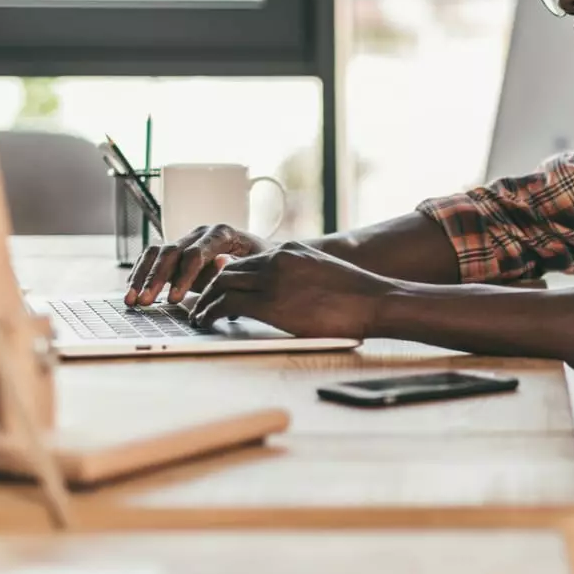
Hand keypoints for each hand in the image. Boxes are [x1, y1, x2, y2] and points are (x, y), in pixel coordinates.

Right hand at [126, 224, 267, 306]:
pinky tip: (132, 290)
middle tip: (146, 302)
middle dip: (157, 279)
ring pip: (157, 253)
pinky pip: (153, 257)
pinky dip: (141, 273)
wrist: (262, 255)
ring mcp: (187, 240)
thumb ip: (237, 269)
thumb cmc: (262, 263)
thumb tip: (220, 267)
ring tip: (132, 300)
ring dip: (142, 277)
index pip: (196, 254)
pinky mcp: (178, 251)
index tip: (175, 299)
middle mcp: (200, 234)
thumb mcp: (257, 266)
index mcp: (222, 234)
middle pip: (172, 253)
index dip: (183, 277)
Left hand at [188, 241, 390, 338]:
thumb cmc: (357, 296)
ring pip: (221, 284)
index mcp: (289, 250)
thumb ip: (297, 275)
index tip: (217, 291)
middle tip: (199, 303)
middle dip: (209, 287)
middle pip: (227, 269)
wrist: (375, 301)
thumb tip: (287, 293)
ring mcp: (273, 279)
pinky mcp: (271, 303)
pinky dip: (211, 312)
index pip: (245, 260)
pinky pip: (227, 304)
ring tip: (198, 316)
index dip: (226, 276)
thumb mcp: (323, 272)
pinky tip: (206, 322)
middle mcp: (276, 259)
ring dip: (205, 301)